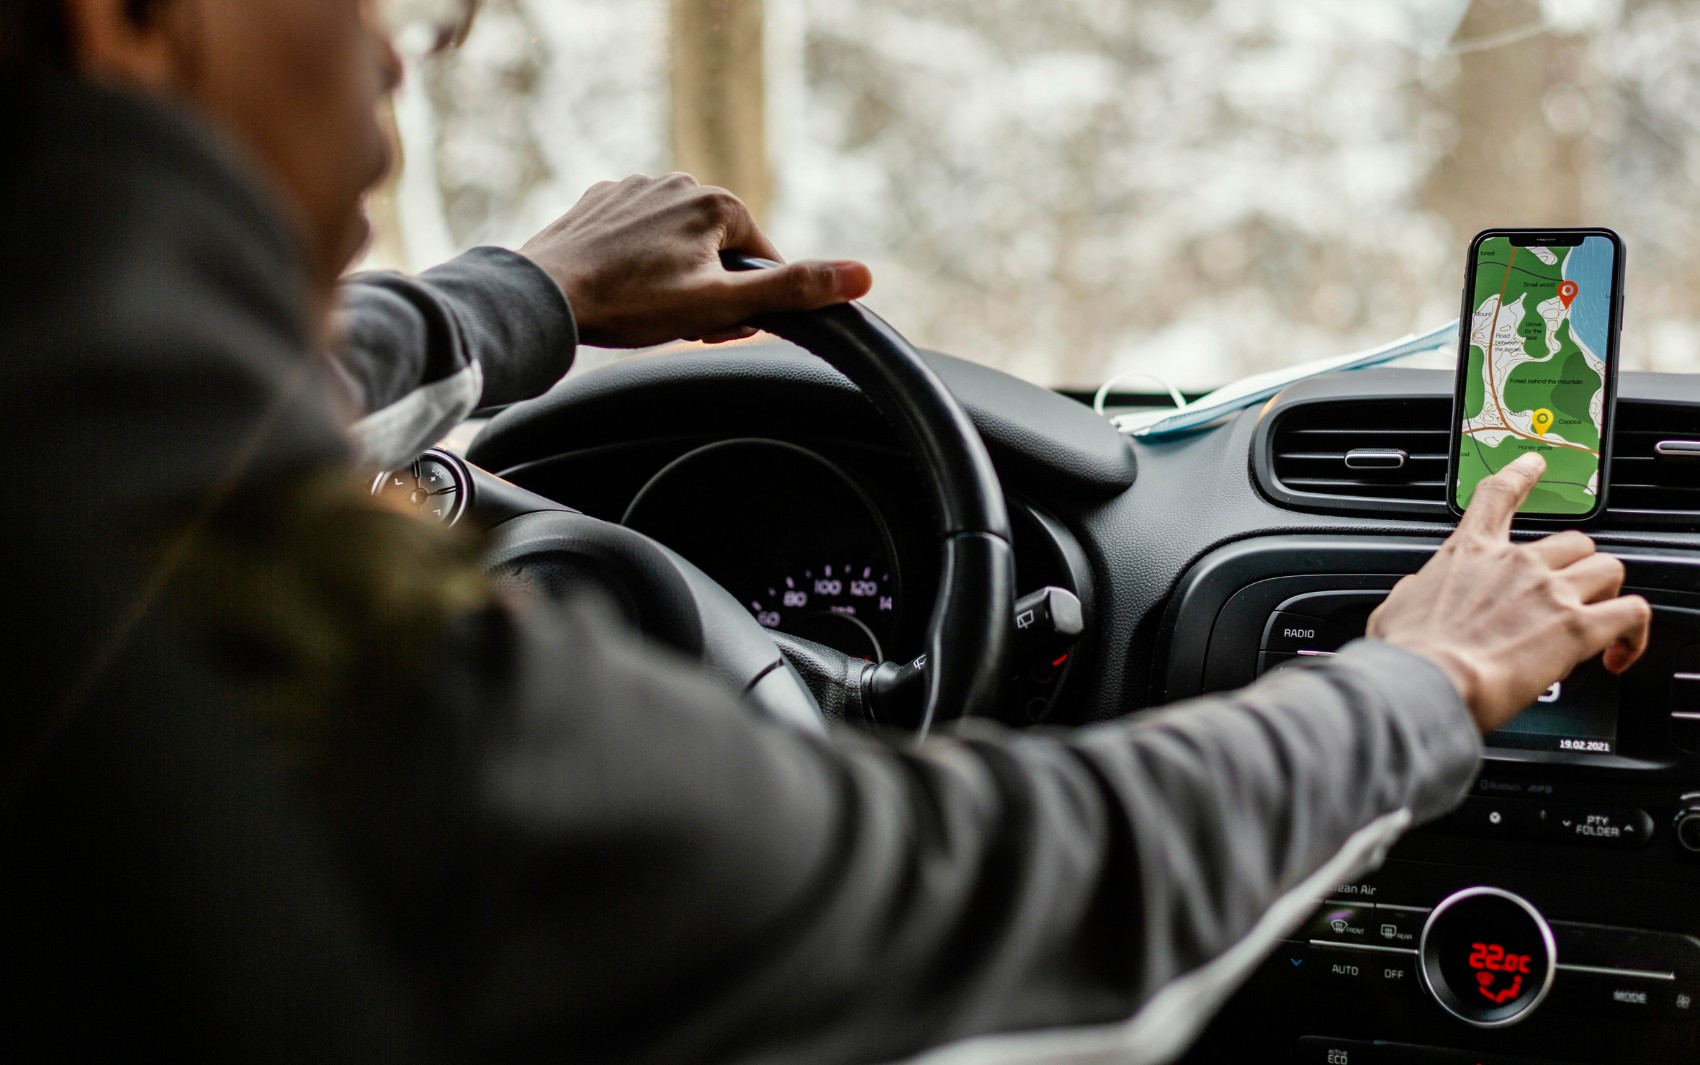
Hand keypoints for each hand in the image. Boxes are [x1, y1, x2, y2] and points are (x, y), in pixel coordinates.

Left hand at [519, 173, 872, 347]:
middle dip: (711, 291)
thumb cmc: (631, 303)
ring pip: (680, 245)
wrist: (547, 295)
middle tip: (679, 323)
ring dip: (677, 279)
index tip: (719, 326)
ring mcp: (636, 188)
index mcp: (718, 202)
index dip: (748, 303)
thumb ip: (792, 289)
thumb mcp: (722, 305)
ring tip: (645, 308)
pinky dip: (638, 264)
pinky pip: (639, 238)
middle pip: (721, 252)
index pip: (762, 261)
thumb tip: (862, 276)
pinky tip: (620, 288)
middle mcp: (679, 182)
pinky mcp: (601, 201)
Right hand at [1367, 453, 1650, 732]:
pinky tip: (1618, 655)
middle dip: (1577, 569)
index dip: (1522, 475)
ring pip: (1609, 569)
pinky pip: (1632, 613)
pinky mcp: (1577, 627)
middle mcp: (1516, 562)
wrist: (1426, 681)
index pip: (1499, 495)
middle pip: (1576, 541)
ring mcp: (1551, 591)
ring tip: (1595, 623)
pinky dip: (1633, 634)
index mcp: (1469, 553)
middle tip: (1567, 598)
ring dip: (1606, 595)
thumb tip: (1417, 591)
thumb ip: (1415, 590)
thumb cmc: (1408, 653)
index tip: (1536, 464)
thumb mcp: (1395, 609)